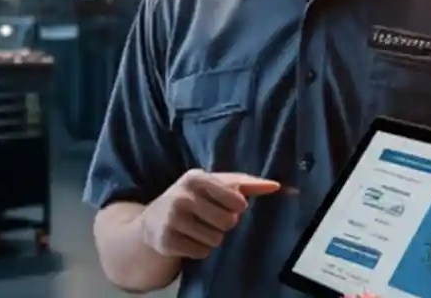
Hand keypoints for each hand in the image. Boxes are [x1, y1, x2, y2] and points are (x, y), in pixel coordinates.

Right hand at [139, 169, 279, 259]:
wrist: (152, 221)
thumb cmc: (193, 199)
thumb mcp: (215, 185)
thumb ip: (247, 184)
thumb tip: (278, 186)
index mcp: (197, 177)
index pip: (237, 200)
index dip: (236, 208)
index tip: (225, 204)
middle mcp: (182, 195)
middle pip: (228, 222)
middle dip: (223, 224)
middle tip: (208, 218)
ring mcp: (172, 218)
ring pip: (215, 240)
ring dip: (211, 238)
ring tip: (197, 229)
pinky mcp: (166, 239)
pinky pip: (201, 252)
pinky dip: (198, 250)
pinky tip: (188, 239)